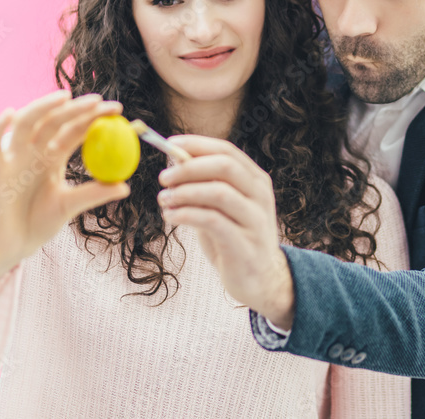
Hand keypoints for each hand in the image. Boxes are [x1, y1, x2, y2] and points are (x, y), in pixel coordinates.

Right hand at [0, 90, 130, 274]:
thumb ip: (93, 194)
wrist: (11, 246)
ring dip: (43, 107)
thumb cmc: (39, 224)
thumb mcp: (69, 207)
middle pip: (54, 121)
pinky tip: (10, 114)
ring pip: (26, 123)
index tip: (117, 110)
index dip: (94, 118)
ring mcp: (14, 158)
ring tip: (65, 97)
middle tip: (98, 101)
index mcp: (54, 157)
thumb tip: (126, 187)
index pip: (75, 130)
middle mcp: (34, 151)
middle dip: (76, 108)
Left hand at [156, 135, 294, 329]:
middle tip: (164, 178)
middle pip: (225, 166)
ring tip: (164, 200)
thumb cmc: (234, 238)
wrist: (260, 279)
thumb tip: (173, 162)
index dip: (197, 145)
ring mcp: (255, 220)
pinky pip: (213, 221)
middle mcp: (260, 196)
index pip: (227, 151)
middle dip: (189, 168)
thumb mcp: (222, 208)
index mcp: (256, 181)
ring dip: (185, 193)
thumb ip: (205, 186)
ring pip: (219, 192)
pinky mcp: (245, 245)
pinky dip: (187, 215)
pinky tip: (171, 218)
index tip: (170, 145)